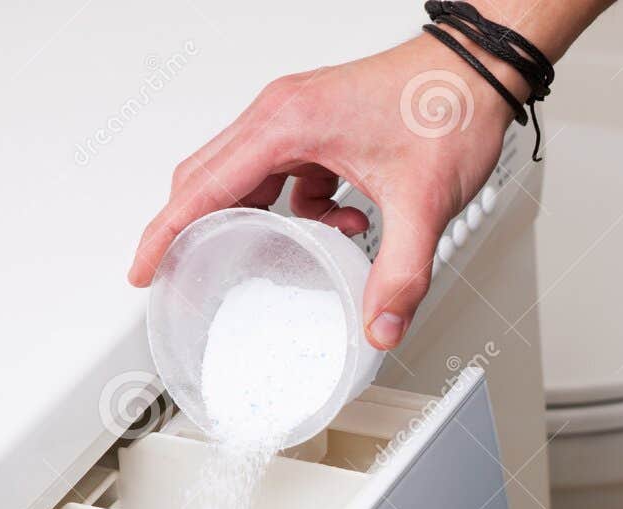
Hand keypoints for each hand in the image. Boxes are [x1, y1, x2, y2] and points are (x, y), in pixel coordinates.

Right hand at [127, 34, 515, 348]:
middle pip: (209, 178)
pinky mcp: (320, 125)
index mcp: (287, 123)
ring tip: (280, 257)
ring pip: (248, 176)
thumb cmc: (447, 108)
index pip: (202, 186)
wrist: (479, 70)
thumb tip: (380, 324)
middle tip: (187, 275)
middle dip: (197, 230)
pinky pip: (286, 173)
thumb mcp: (424, 204)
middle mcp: (282, 113)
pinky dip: (301, 207)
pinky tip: (341, 225)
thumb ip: (401, 274)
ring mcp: (299, 116)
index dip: (167, 233)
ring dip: (260, 220)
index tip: (144, 270)